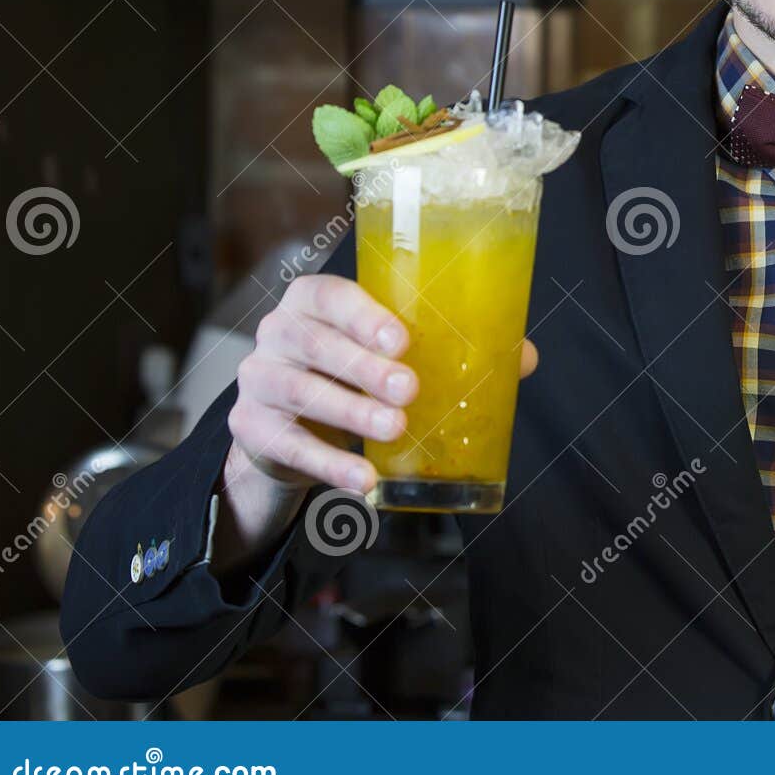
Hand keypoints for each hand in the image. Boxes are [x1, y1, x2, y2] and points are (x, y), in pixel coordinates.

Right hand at [228, 274, 539, 496]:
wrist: (287, 424)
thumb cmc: (351, 370)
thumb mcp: (388, 353)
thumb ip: (448, 347)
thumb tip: (523, 357)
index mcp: (313, 300)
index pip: (330, 295)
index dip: (363, 315)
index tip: (401, 338)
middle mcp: (278, 332)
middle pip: (316, 345)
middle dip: (364, 367)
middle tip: (409, 389)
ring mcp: (258, 379)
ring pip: (300, 393)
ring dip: (350, 414)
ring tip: (395, 429)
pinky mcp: (251, 427)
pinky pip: (289, 446)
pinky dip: (329, 465)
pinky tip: (364, 479)